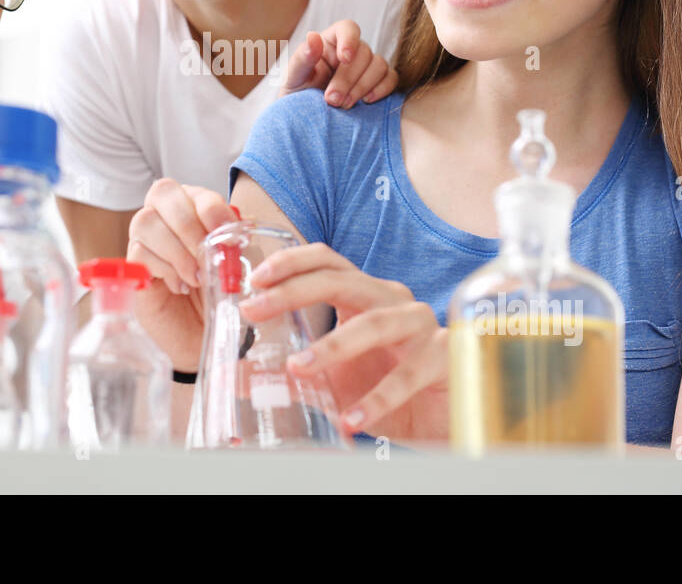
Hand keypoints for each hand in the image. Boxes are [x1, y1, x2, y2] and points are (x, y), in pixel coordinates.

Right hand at [127, 179, 236, 369]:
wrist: (205, 334)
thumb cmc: (219, 293)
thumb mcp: (236, 264)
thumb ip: (237, 241)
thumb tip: (243, 226)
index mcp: (191, 208)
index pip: (192, 191)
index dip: (210, 208)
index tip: (227, 234)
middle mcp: (164, 217)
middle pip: (161, 193)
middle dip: (188, 224)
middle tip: (206, 256)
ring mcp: (144, 241)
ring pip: (146, 222)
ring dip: (177, 251)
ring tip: (196, 278)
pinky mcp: (133, 269)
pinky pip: (140, 254)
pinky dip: (165, 269)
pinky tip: (180, 286)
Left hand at [240, 242, 447, 441]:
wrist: (443, 419)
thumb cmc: (388, 389)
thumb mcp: (333, 381)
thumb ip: (291, 375)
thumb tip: (236, 374)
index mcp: (364, 295)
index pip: (325, 263)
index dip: (290, 263)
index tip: (254, 280)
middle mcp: (392, 300)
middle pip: (340, 280)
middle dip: (293, 292)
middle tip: (255, 310)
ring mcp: (420, 325)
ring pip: (373, 323)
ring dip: (332, 345)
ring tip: (297, 368)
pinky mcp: (444, 356)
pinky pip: (407, 374)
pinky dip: (376, 399)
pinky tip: (350, 419)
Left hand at [277, 19, 397, 107]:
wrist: (305, 118)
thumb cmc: (296, 93)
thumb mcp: (293, 77)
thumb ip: (301, 58)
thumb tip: (312, 37)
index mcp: (330, 41)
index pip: (348, 28)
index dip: (350, 40)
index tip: (344, 58)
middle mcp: (351, 50)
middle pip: (364, 53)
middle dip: (349, 78)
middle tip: (332, 100)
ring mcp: (366, 66)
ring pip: (380, 65)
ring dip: (363, 86)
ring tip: (344, 105)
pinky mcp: (376, 83)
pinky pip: (391, 79)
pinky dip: (382, 89)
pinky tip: (366, 102)